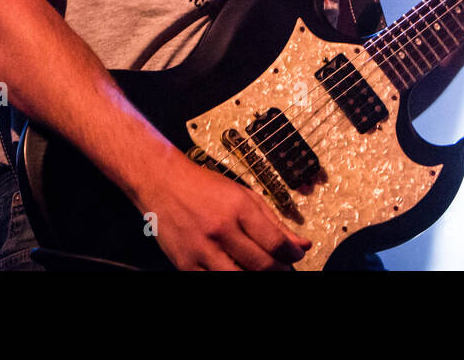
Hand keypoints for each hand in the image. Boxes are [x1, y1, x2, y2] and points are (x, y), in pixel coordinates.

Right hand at [135, 153, 311, 269]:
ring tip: (261, 271)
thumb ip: (274, 222)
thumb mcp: (244, 195)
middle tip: (283, 269)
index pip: (275, 242)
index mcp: (238, 208)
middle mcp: (220, 229)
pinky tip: (236, 270)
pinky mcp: (185, 264)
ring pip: (238, 278)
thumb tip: (301, 245)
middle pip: (261, 265)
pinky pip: (213, 281)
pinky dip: (229, 278)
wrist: (162, 182)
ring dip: (256, 277)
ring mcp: (201, 249)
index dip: (291, 256)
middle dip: (279, 271)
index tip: (296, 257)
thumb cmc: (204, 187)